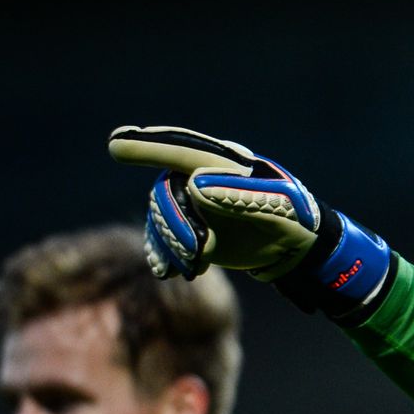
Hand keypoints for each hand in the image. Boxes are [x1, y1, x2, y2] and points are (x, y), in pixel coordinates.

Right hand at [107, 125, 395, 320]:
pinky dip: (163, 254)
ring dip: (173, 244)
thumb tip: (195, 184)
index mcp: (225, 163)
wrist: (298, 248)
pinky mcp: (192, 229)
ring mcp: (194, 204)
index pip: (182, 150)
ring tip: (198, 264)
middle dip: (174, 223)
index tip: (116, 143)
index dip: (148, 146)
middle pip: (166, 193)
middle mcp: (202, 177)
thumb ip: (240, 195)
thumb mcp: (278, 207)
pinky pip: (163, 238)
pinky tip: (170, 270)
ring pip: (162, 218)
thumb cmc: (295, 219)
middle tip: (199, 251)